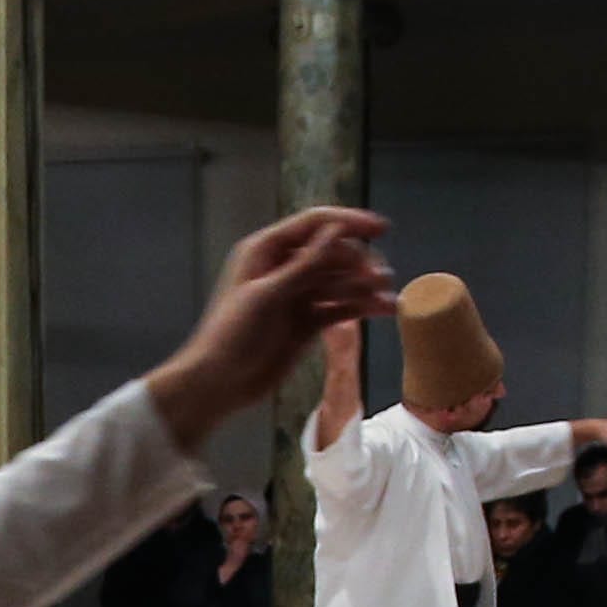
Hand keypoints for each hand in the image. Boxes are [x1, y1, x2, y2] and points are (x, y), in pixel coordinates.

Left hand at [147, 209, 395, 452]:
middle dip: (358, 263)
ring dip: (364, 286)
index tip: (381, 228)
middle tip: (381, 278)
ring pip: (339, 282)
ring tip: (388, 297)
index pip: (315, 224)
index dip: (349, 222)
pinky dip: (360, 308)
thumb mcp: (267, 296)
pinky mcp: (307, 322)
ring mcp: (297, 295)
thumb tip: (338, 231)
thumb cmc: (232, 335)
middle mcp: (284, 267)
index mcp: (267, 251)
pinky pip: (339, 308)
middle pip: (332, 253)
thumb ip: (304, 265)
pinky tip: (383, 310)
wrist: (218, 384)